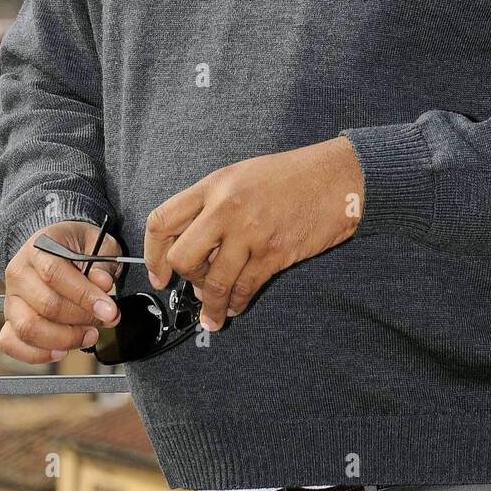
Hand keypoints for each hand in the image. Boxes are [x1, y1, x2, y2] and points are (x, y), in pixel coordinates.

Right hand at [0, 221, 122, 363]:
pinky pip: (11, 343)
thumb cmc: (75, 246)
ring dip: (63, 339)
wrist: (53, 248)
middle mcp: (19, 274)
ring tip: (88, 335)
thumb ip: (103, 261)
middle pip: (45, 305)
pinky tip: (61, 350)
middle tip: (105, 321)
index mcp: (38, 248)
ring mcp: (11, 299)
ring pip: (28, 328)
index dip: (84, 296)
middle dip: (82, 319)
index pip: (55, 275)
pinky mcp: (9, 320)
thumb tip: (102, 282)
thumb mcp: (96, 242)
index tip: (109, 310)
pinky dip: (36, 354)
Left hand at [144, 136, 364, 329]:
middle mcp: (226, 208)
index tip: (159, 273)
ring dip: (211, 305)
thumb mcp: (242, 176)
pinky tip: (236, 306)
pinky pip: (245, 288)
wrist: (337, 176)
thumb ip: (215, 205)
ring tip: (214, 315)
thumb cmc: (292, 175)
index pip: (162, 221)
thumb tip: (198, 248)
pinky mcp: (274, 253)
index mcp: (214, 185)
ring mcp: (250, 232)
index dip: (153, 254)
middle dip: (185, 280)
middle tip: (191, 288)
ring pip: (213, 282)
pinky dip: (237, 304)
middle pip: (182, 257)